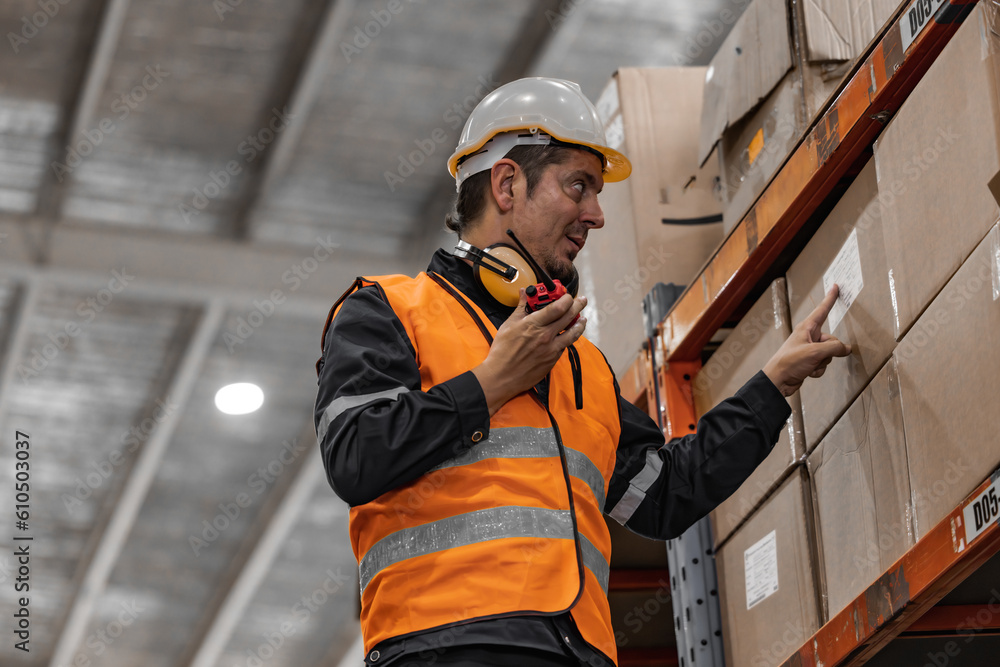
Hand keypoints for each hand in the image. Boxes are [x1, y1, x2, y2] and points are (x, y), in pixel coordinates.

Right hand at [472, 289, 586, 414]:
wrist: (502, 376)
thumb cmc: (502, 352)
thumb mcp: (508, 325)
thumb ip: (520, 308)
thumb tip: (523, 293)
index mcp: (534, 324)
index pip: (557, 308)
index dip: (567, 299)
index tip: (568, 296)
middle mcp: (546, 336)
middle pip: (568, 317)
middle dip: (577, 306)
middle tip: (581, 301)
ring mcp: (551, 349)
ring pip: (573, 333)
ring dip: (580, 324)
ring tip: (583, 319)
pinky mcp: (553, 360)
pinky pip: (565, 346)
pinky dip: (569, 338)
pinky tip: (569, 335)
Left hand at [762, 285, 851, 396]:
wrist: (778, 380)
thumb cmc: (790, 362)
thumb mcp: (815, 352)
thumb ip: (834, 348)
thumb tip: (846, 349)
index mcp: (807, 328)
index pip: (822, 310)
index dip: (830, 298)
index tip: (835, 286)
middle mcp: (808, 336)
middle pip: (832, 340)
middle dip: (829, 352)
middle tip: (817, 358)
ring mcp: (809, 349)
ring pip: (829, 354)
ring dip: (822, 362)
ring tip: (809, 365)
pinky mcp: (809, 361)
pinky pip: (823, 364)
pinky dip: (818, 370)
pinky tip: (807, 372)